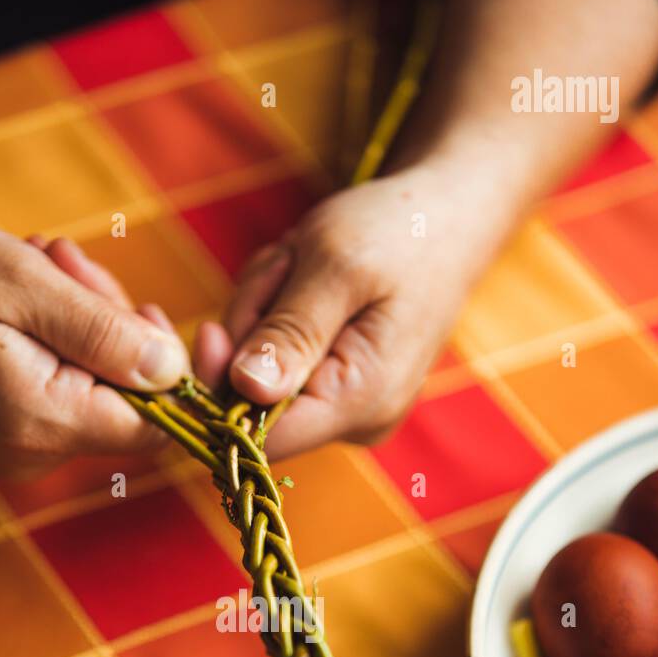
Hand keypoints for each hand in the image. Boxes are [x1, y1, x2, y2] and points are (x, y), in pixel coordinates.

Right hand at [0, 221, 188, 476]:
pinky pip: (66, 386)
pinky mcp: (12, 432)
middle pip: (127, 398)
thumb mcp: (24, 284)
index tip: (154, 310)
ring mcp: (24, 448)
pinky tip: (26, 299)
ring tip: (39, 267)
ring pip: (98, 386)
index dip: (173, 372)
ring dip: (84, 319)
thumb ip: (104, 332)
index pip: (155, 425)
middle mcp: (38, 452)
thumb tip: (174, 371)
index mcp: (45, 422)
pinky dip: (59, 337)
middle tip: (67, 262)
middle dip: (114, 322)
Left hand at [193, 170, 475, 456]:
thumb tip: (243, 389)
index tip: (210, 331)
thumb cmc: (399, 233)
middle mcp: (354, 421)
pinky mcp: (334, 387)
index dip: (220, 391)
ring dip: (263, 307)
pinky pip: (274, 360)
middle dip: (250, 325)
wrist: (447, 217)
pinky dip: (274, 311)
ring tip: (304, 263)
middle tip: (287, 265)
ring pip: (255, 373)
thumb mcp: (336, 266)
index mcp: (361, 402)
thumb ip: (290, 332)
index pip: (260, 439)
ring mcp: (345, 407)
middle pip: (250, 401)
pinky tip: (305, 277)